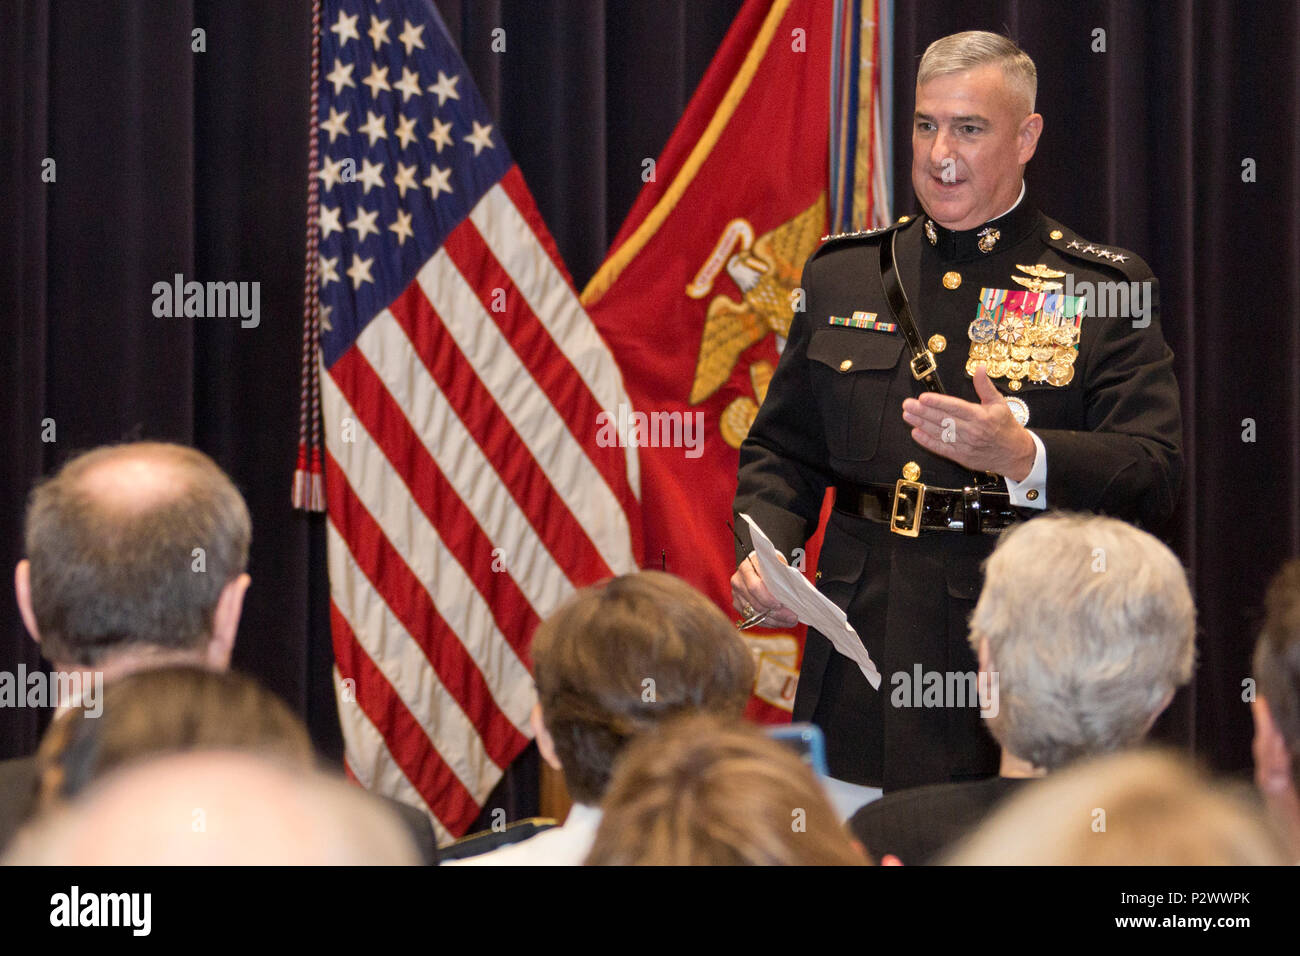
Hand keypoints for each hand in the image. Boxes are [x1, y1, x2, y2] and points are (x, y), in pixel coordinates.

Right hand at [730, 552, 798, 628]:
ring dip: (774, 620)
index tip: (781, 605)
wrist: (758, 565)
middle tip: (792, 617)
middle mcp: (738, 581)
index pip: (754, 587)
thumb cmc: (770, 565)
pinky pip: (752, 619)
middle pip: (756, 603)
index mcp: (746, 568)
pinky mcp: (737, 604)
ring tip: (789, 621)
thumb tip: (794, 593)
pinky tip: (780, 622)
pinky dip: (767, 622)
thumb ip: (781, 576)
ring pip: (754, 614)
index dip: (767, 599)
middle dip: (776, 613)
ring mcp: (736, 594)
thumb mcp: (776, 565)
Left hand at [900, 364, 1035, 479]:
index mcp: (981, 416)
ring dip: (921, 424)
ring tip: (908, 415)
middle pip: (943, 420)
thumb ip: (985, 386)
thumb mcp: (999, 403)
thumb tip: (980, 367)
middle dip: (923, 412)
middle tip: (908, 404)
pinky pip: (942, 448)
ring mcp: (966, 445)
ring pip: (940, 433)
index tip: (923, 397)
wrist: (1015, 454)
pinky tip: (916, 433)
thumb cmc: (1006, 427)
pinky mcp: (962, 457)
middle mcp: (972, 431)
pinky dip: (928, 441)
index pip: (955, 407)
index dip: (938, 403)